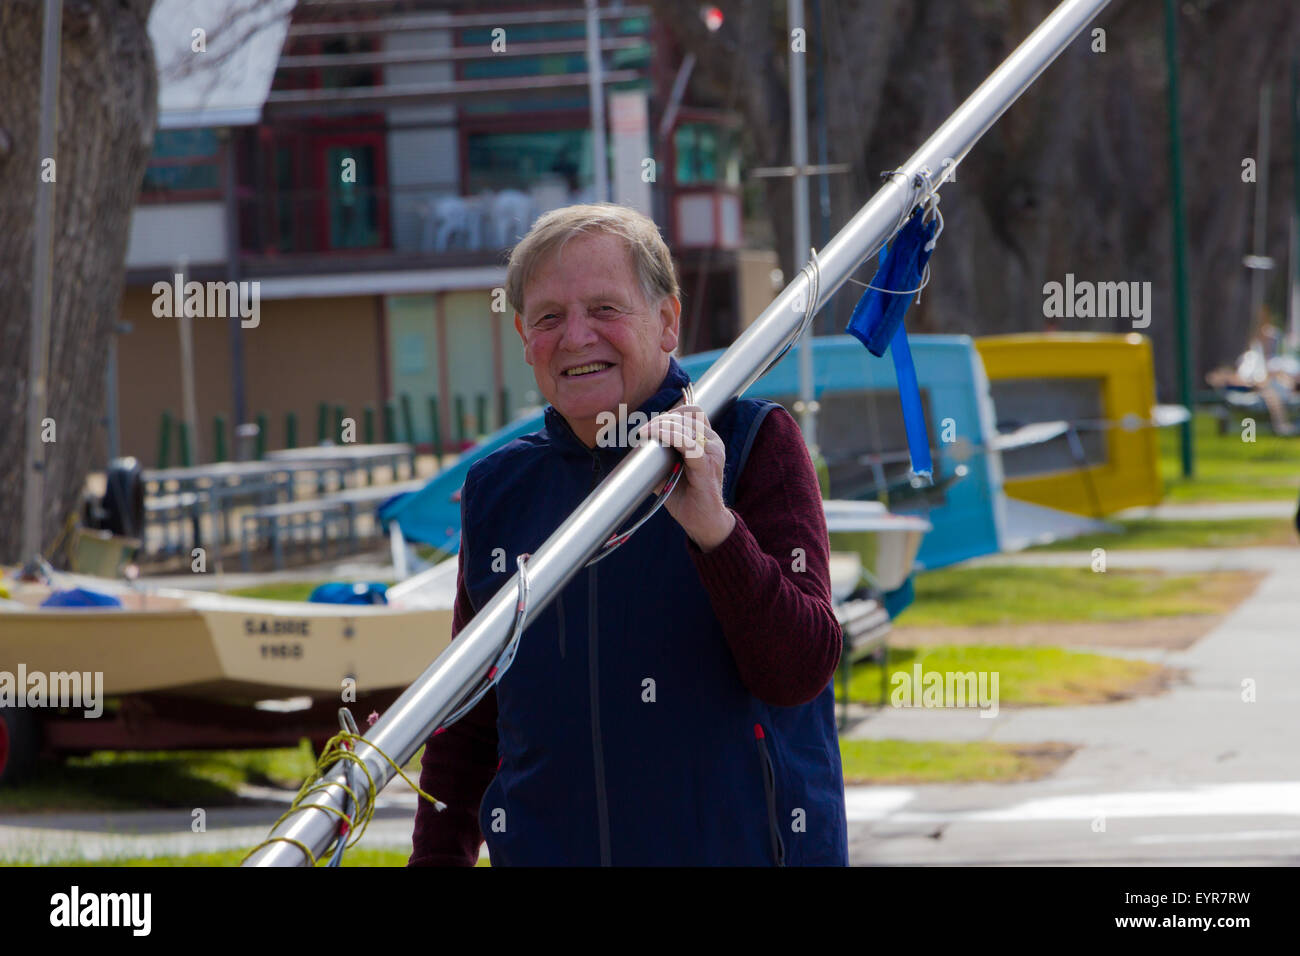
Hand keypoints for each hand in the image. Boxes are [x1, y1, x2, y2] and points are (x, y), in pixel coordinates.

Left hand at [638, 404, 735, 551]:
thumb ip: (658, 458)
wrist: (703, 522)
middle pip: (689, 414)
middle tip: (644, 431)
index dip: (670, 413)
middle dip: (663, 418)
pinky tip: (656, 436)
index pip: (691, 413)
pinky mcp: (708, 465)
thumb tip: (635, 450)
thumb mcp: (669, 472)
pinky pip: (689, 444)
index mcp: (707, 441)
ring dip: (663, 425)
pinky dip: (670, 436)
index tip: (650, 425)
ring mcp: (713, 453)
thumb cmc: (687, 497)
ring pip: (688, 425)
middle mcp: (714, 442)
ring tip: (646, 433)